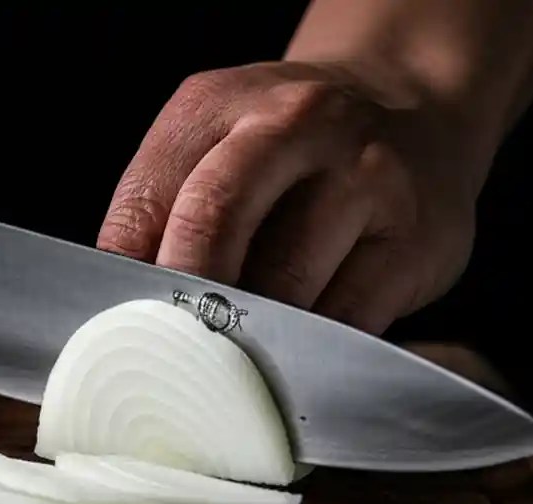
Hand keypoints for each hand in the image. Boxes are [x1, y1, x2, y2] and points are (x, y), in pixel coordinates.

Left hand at [97, 61, 478, 334]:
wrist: (412, 106)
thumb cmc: (286, 148)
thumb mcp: (211, 143)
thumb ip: (160, 210)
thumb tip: (116, 310)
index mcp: (222, 104)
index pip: (150, 199)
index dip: (126, 278)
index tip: (120, 330)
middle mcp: (299, 125)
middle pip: (215, 220)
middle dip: (181, 302)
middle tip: (167, 357)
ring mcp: (368, 178)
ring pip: (286, 285)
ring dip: (246, 338)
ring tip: (225, 370)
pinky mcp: (417, 241)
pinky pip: (346, 322)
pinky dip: (307, 355)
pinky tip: (288, 363)